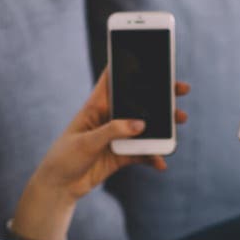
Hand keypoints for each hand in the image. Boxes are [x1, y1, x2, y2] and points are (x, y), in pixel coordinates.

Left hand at [34, 65, 189, 201]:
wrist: (59, 187)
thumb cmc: (64, 158)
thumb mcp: (86, 142)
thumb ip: (113, 131)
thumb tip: (141, 124)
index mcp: (96, 106)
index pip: (113, 79)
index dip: (128, 64)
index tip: (148, 52)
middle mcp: (109, 118)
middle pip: (138, 101)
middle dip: (159, 95)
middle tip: (179, 89)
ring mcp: (117, 136)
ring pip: (144, 126)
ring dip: (162, 125)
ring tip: (179, 121)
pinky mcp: (121, 155)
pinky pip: (142, 153)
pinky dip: (153, 156)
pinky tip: (161, 161)